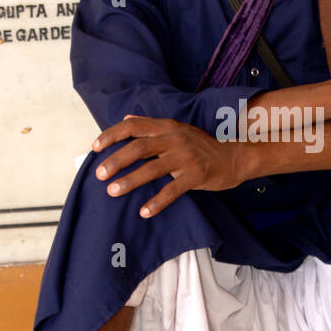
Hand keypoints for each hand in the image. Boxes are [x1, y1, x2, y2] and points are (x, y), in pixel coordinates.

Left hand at [91, 115, 243, 216]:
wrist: (234, 158)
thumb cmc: (202, 146)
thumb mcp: (177, 129)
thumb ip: (151, 125)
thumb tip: (127, 118)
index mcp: (167, 127)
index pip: (134, 126)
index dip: (112, 135)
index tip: (95, 147)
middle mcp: (174, 139)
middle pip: (139, 147)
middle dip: (116, 160)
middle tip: (100, 175)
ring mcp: (186, 157)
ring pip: (152, 168)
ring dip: (130, 180)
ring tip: (113, 192)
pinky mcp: (196, 175)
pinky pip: (173, 190)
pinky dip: (157, 202)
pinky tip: (144, 211)